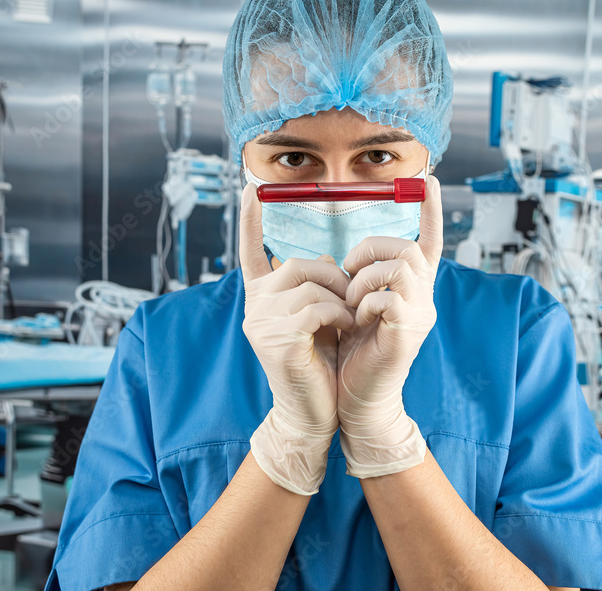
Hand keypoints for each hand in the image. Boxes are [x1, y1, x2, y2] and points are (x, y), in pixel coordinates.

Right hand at [239, 182, 355, 494]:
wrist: (312, 413)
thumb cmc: (320, 365)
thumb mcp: (318, 320)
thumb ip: (315, 289)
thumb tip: (326, 258)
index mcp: (261, 299)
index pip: (249, 252)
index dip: (249, 221)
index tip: (248, 188)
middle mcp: (254, 307)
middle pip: (296, 265)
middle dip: (333, 277)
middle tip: (352, 299)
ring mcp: (261, 323)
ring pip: (310, 285)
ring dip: (341, 298)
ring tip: (351, 318)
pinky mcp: (278, 340)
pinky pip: (316, 308)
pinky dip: (340, 314)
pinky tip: (346, 328)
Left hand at [336, 175, 442, 477]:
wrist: (355, 399)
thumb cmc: (351, 354)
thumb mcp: (351, 309)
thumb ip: (354, 282)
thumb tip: (335, 257)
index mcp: (410, 289)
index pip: (429, 243)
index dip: (430, 212)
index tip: (428, 179)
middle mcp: (423, 298)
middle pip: (410, 248)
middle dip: (373, 249)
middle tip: (348, 269)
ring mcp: (419, 316)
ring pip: (402, 266)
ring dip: (366, 276)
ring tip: (349, 300)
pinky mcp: (408, 334)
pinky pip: (389, 298)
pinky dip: (365, 302)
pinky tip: (355, 320)